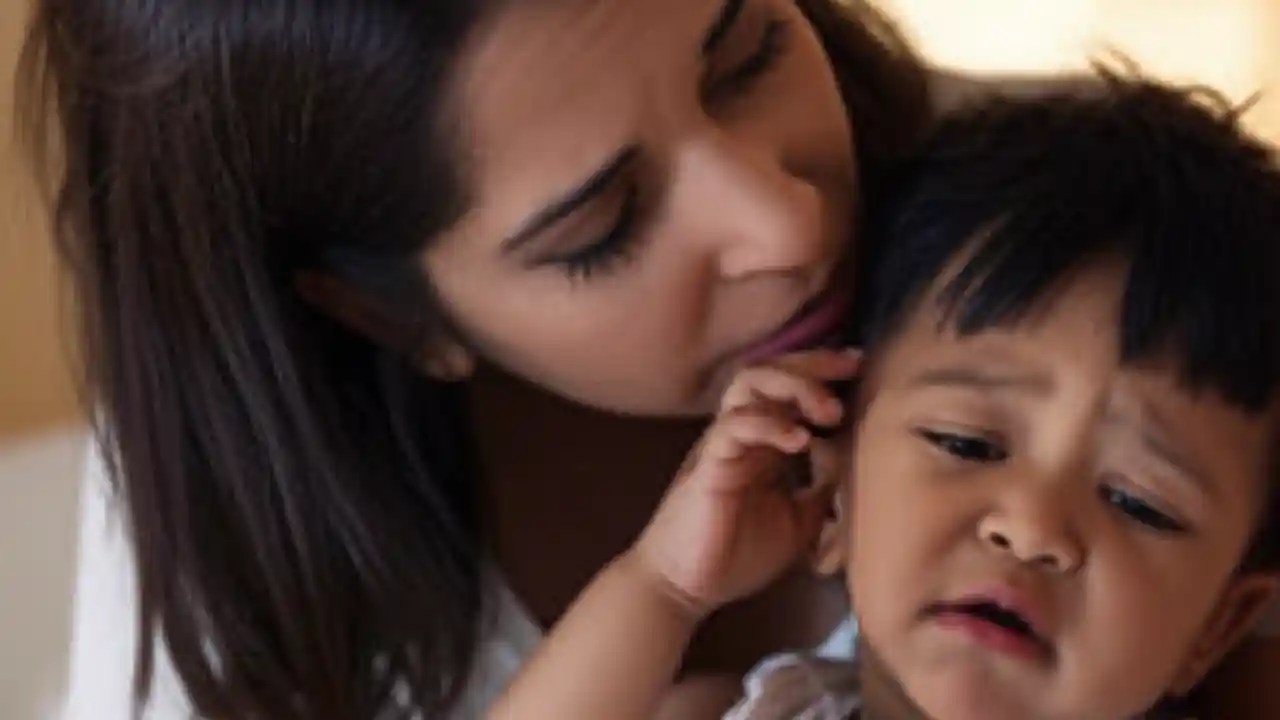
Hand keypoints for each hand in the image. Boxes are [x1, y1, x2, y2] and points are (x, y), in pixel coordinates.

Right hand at [629, 349, 861, 619]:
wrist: (685, 588)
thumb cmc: (737, 556)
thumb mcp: (799, 522)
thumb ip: (823, 492)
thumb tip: (856, 468)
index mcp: (762, 443)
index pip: (787, 386)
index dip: (821, 368)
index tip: (858, 363)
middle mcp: (742, 434)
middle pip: (769, 370)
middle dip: (812, 364)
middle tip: (849, 370)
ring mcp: (723, 444)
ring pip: (749, 384)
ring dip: (794, 386)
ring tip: (828, 411)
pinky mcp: (709, 465)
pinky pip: (733, 427)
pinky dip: (768, 425)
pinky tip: (800, 439)